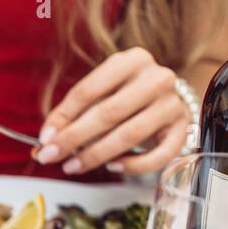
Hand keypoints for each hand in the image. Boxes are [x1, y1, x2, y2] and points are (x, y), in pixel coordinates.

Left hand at [36, 47, 190, 175]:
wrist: (163, 98)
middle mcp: (157, 78)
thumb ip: (72, 113)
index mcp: (132, 60)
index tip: (44, 139)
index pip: (89, 90)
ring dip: (96, 155)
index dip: (63, 117)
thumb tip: (46, 141)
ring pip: (131, 134)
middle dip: (74, 138)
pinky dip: (134, 165)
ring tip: (72, 166)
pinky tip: (113, 167)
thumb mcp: (98, 94)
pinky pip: (160, 154)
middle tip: (50, 157)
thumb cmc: (123, 96)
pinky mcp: (183, 128)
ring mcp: (173, 103)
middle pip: (109, 113)